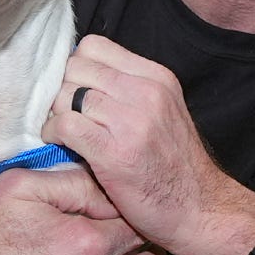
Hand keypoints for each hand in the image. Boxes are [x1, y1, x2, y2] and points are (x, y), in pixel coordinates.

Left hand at [47, 36, 254, 254]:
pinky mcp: (112, 152)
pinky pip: (64, 123)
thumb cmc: (177, 167)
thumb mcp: (165, 112)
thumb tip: (84, 78)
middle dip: (64, 89)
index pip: (95, 46)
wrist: (201, 209)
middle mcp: (146, 92)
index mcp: (158, 78)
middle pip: (76, 66)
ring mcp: (130, 121)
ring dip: (56, 113)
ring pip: (66, 94)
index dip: (78, 67)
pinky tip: (60, 144)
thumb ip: (132, 90)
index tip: (78, 90)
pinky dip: (53, 132)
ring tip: (65, 131)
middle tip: (68, 113)